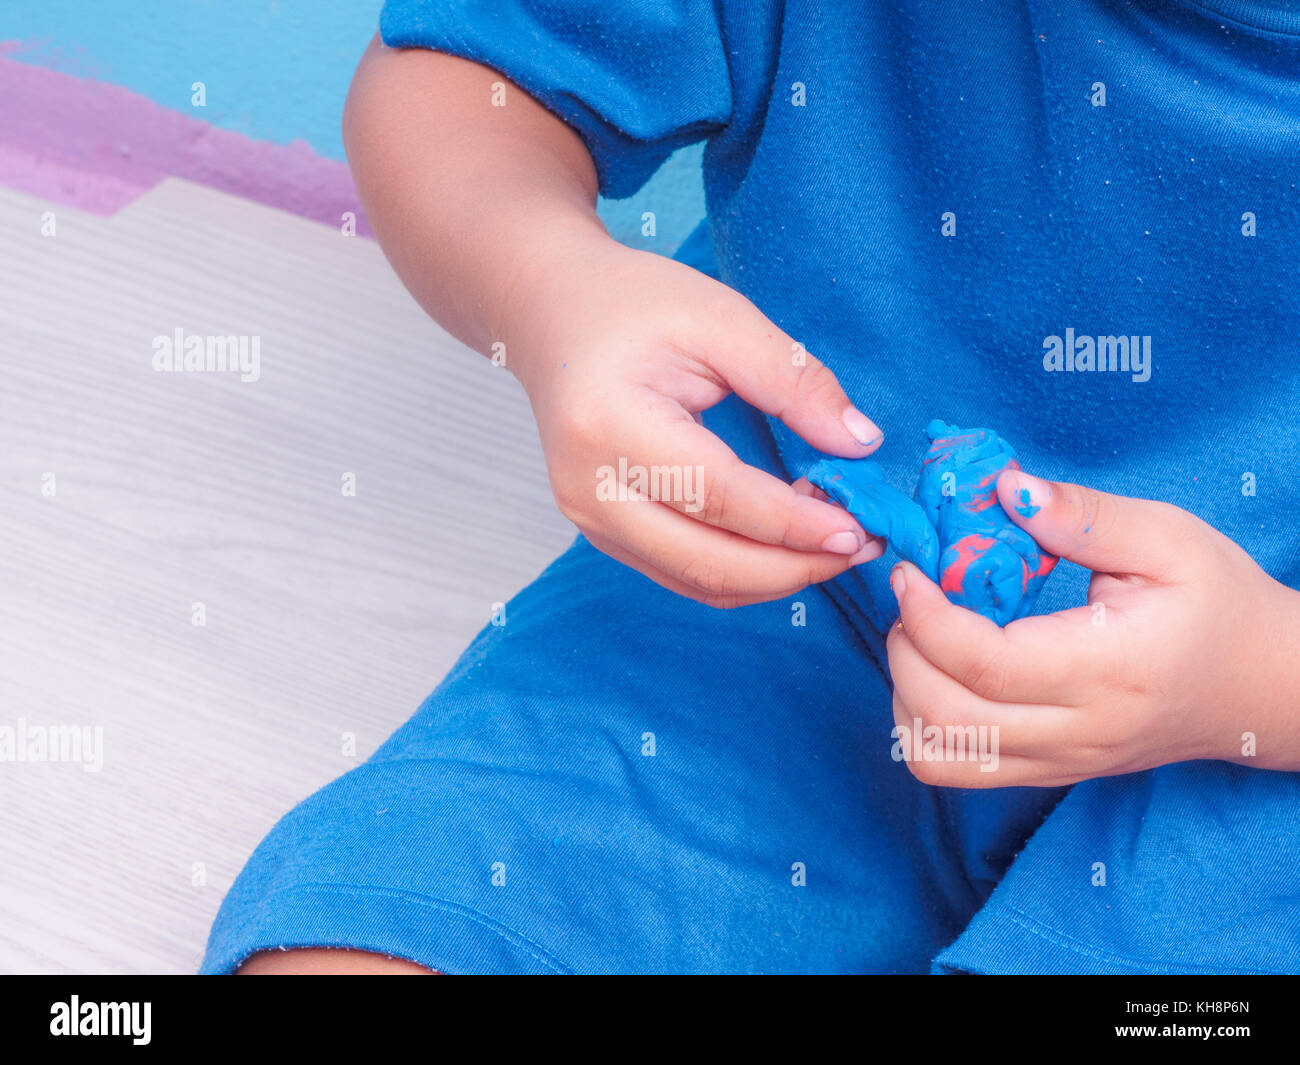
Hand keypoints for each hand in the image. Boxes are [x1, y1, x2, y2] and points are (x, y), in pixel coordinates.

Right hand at [508, 236, 884, 605]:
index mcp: (609, 426)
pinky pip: (682, 574)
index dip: (794, 524)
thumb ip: (793, 380)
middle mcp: (590, 488)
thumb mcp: (720, 318)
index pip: (718, 497)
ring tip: (833, 548)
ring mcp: (590, 519)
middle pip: (707, 562)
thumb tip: (861, 443)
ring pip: (697, 583)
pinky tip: (785, 543)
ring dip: (774, 578)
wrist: (552, 313)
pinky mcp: (602, 532)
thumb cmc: (631, 305)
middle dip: (795, 568)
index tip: (858, 526)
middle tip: (860, 547)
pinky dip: (743, 572)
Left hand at [886, 469, 1299, 786]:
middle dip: (904, 651)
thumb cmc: (1219, 603)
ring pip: (940, 758)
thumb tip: (1005, 488)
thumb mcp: (1168, 540)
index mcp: (1107, 670)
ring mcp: (1062, 761)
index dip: (925, 616)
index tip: (909, 570)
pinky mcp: (1050, 773)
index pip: (984, 664)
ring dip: (906, 696)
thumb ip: (1082, 514)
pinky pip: (960, 768)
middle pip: (947, 718)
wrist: (1265, 686)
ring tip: (923, 638)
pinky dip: (925, 724)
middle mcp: (1078, 730)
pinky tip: (940, 673)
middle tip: (911, 597)